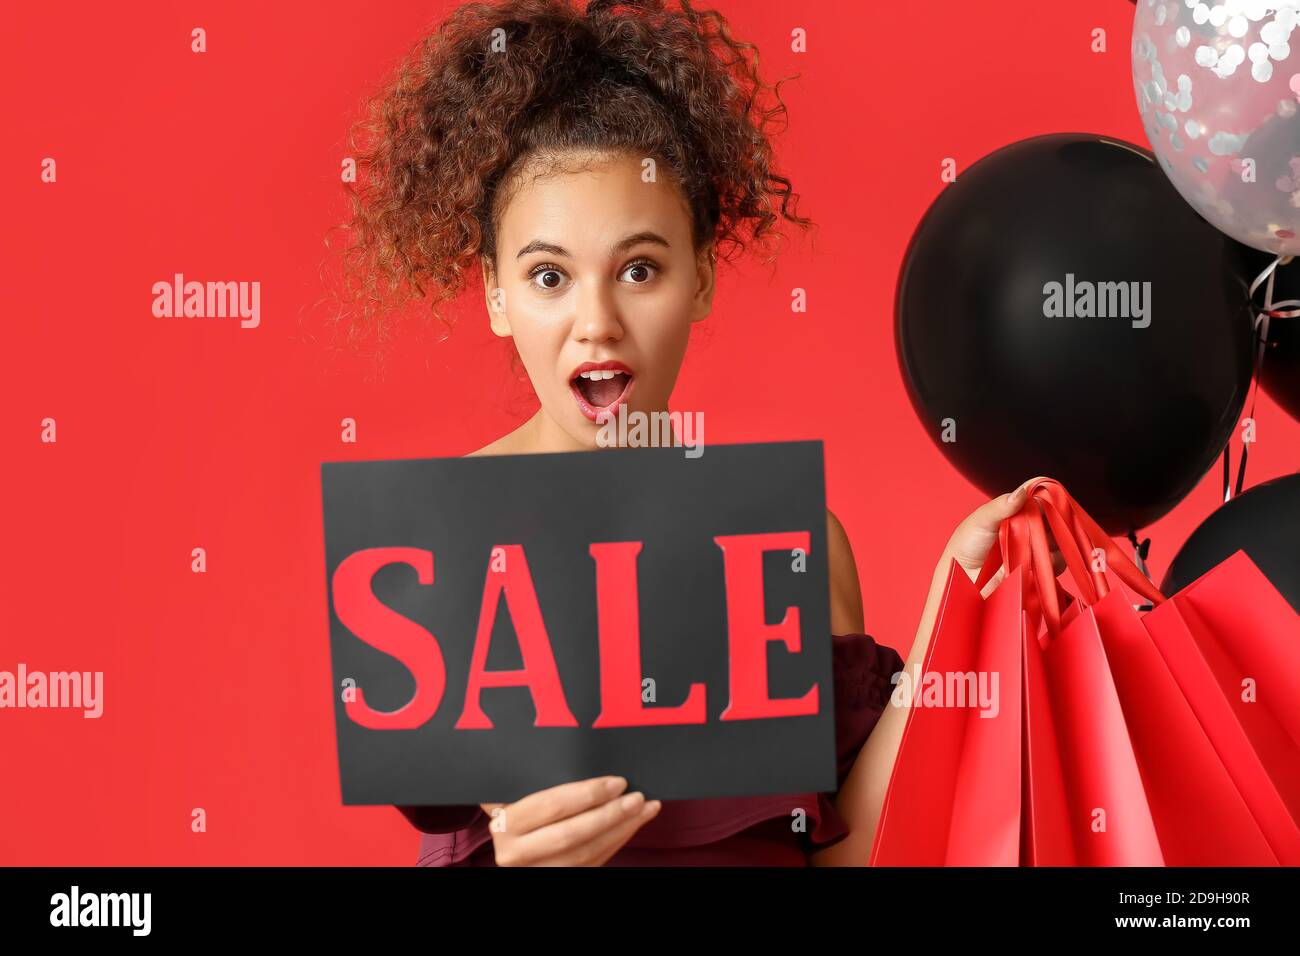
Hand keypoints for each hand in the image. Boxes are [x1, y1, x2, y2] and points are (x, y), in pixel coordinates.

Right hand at [478, 776, 661, 866]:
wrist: (497, 854)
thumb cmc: (503, 817)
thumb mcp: (508, 797)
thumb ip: (530, 783)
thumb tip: (575, 761)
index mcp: (505, 825)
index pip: (552, 806)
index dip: (588, 794)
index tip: (617, 782)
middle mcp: (517, 853)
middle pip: (572, 833)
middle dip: (610, 815)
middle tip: (637, 797)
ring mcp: (538, 870)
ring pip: (587, 853)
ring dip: (621, 830)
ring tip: (644, 810)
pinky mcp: (557, 879)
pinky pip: (592, 863)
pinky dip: (615, 843)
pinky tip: (631, 826)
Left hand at [940, 476, 1062, 596]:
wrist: (959, 579)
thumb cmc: (965, 546)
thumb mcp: (980, 521)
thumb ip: (1000, 506)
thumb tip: (1023, 491)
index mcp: (1014, 515)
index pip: (1038, 503)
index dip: (1047, 501)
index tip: (1050, 502)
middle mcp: (1026, 531)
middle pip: (1052, 523)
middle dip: (1054, 523)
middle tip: (1045, 526)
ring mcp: (1031, 551)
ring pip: (1057, 543)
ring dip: (1054, 542)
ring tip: (1040, 545)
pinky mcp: (1035, 572)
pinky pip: (1053, 565)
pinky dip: (1053, 562)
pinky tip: (1041, 560)